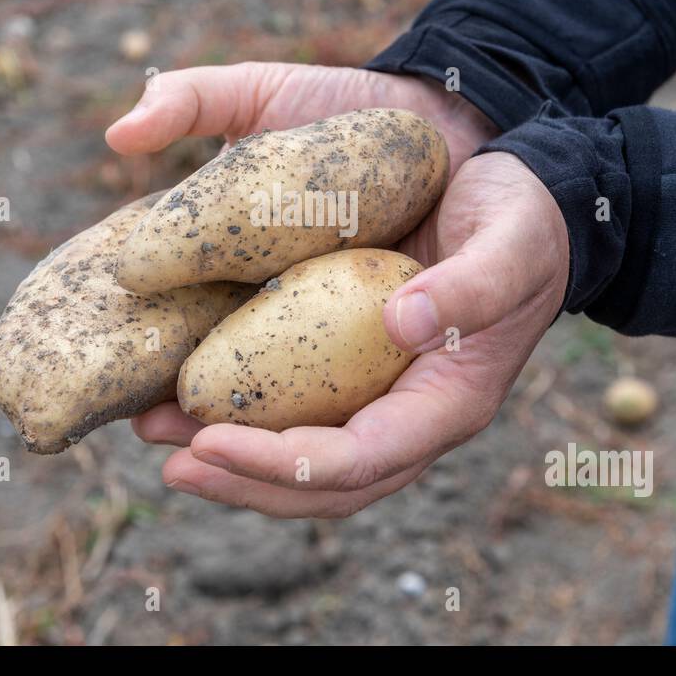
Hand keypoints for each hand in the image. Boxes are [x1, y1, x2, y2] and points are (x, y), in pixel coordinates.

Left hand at [107, 63, 568, 516]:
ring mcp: (379, 393)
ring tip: (152, 427)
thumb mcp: (512, 241)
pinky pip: (293, 403)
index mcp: (448, 401)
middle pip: (320, 484)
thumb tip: (402, 324)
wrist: (518, 191)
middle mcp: (408, 414)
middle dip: (240, 480)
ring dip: (228, 455)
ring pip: (299, 454)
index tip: (209, 442)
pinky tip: (184, 379)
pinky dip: (240, 404)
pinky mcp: (352, 362)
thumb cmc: (523, 219)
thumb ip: (473, 283)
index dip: (281, 465)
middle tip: (167, 458)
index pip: (358, 462)